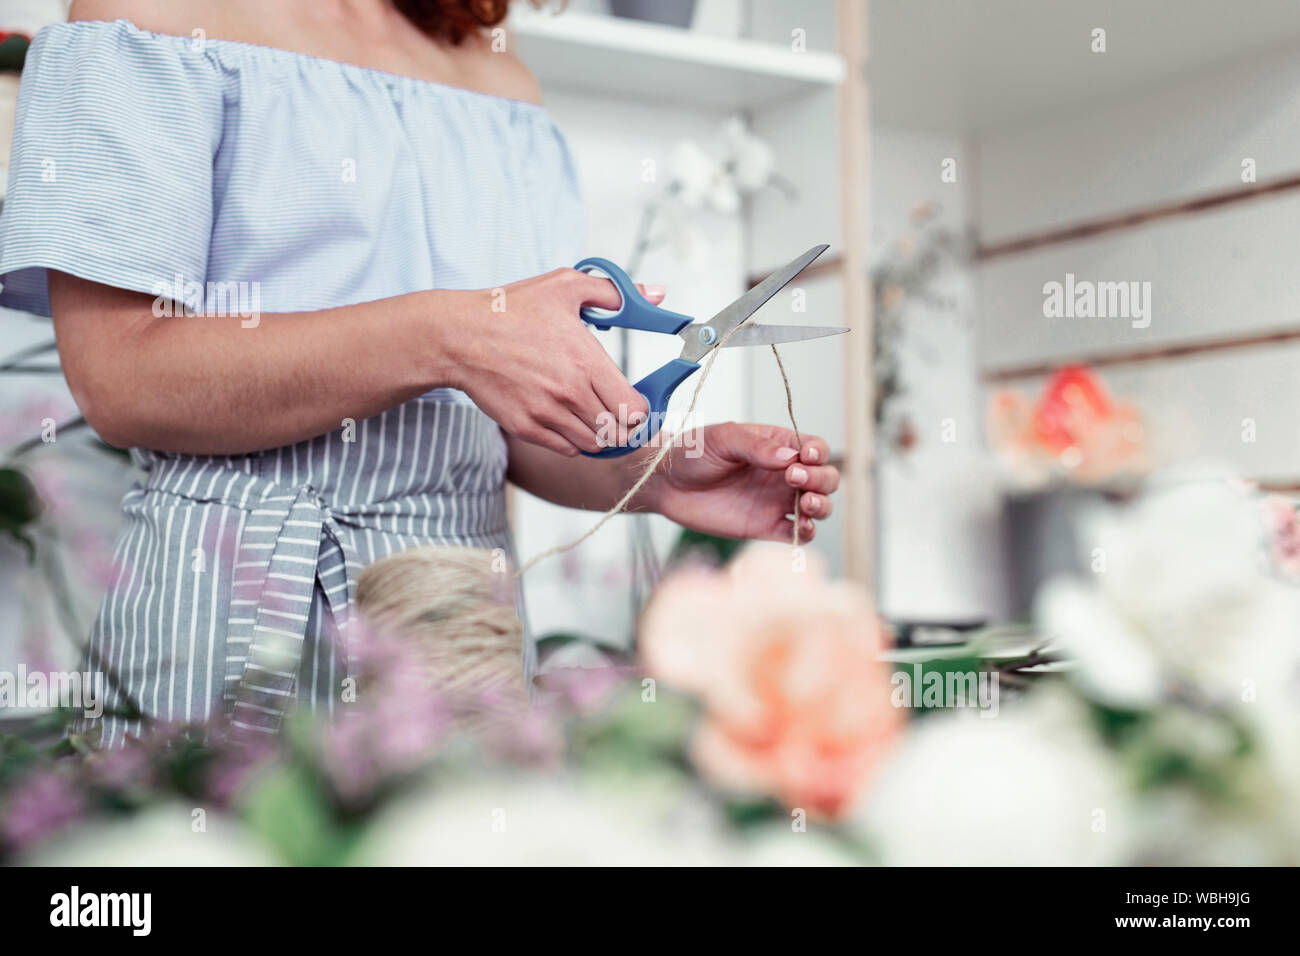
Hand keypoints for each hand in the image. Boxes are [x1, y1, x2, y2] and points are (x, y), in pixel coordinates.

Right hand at [447, 269, 661, 455]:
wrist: (459, 336)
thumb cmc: (511, 309)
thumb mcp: (566, 286)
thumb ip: (617, 293)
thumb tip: (658, 295)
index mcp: (586, 361)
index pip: (634, 409)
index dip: (640, 409)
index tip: (633, 399)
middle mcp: (570, 393)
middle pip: (618, 433)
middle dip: (622, 424)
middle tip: (615, 409)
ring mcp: (546, 414)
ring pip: (594, 444)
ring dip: (598, 433)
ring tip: (590, 412)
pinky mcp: (526, 428)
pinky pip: (566, 449)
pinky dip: (572, 440)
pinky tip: (566, 417)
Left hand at [644, 422, 838, 542]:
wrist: (666, 484)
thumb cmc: (692, 453)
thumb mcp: (722, 438)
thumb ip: (755, 445)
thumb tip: (789, 456)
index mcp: (778, 446)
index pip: (815, 447)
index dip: (818, 452)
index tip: (804, 456)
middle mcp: (783, 475)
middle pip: (825, 478)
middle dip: (822, 479)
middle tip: (796, 479)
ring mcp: (776, 502)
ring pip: (818, 507)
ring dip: (822, 506)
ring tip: (807, 504)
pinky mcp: (765, 527)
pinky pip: (795, 534)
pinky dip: (806, 533)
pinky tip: (800, 527)